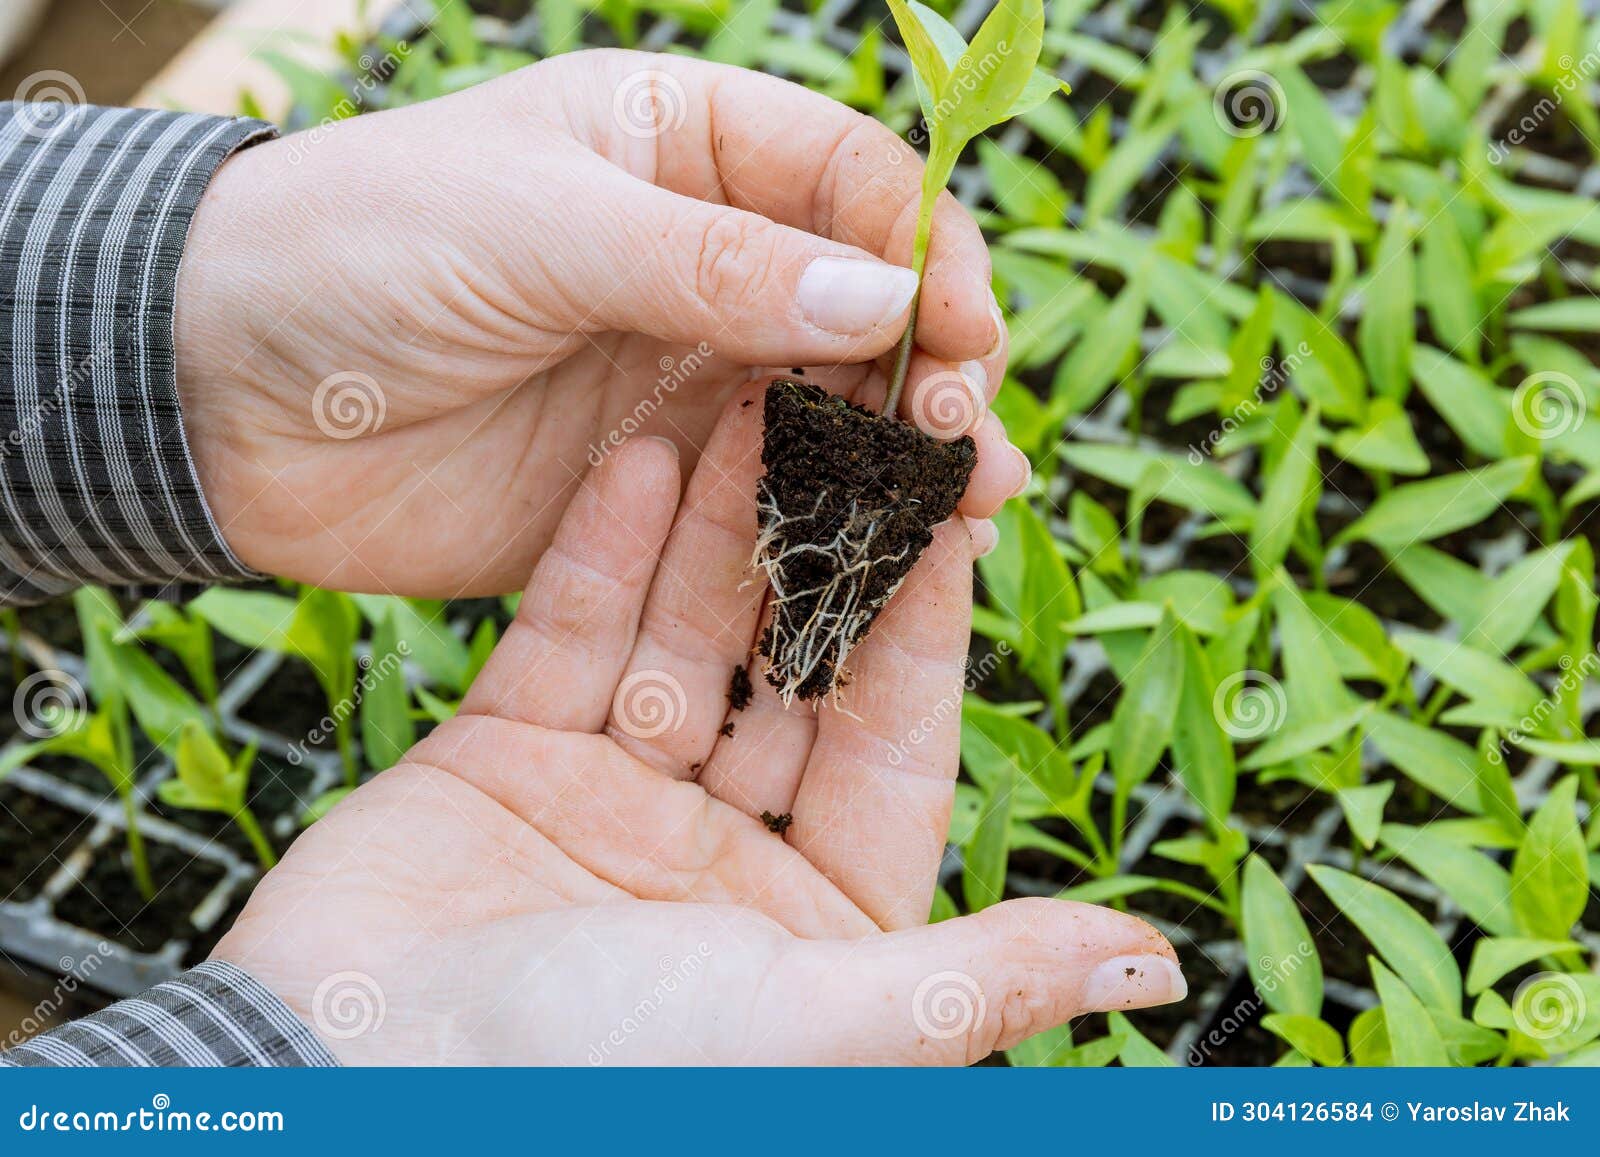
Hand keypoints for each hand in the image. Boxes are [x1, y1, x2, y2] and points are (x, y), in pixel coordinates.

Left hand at [176, 49, 1026, 595]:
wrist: (214, 392)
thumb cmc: (356, 251)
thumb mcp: (535, 224)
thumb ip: (708, 264)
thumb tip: (883, 302)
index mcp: (681, 148)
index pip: (849, 182)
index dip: (921, 249)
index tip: (960, 328)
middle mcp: (701, 262)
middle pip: (862, 307)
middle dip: (930, 364)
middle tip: (962, 436)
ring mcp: (680, 378)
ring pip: (830, 410)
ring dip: (903, 453)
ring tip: (968, 502)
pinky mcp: (651, 486)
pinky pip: (762, 501)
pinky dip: (830, 523)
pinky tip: (890, 554)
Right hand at [213, 385, 1181, 1064]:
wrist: (339, 1077)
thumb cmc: (597, 1083)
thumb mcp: (822, 1028)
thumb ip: (985, 977)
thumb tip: (1155, 964)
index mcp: (814, 921)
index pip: (894, 740)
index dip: (926, 618)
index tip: (955, 499)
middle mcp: (718, 856)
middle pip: (791, 668)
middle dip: (823, 543)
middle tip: (854, 412)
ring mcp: (608, 801)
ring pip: (685, 634)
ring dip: (719, 520)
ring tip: (754, 394)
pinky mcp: (502, 762)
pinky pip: (567, 635)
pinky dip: (603, 548)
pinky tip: (640, 451)